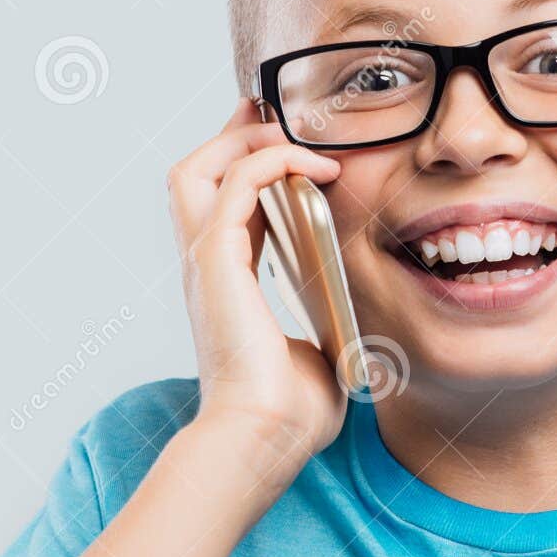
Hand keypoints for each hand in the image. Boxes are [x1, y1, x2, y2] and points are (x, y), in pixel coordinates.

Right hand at [167, 100, 347, 484]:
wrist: (262, 441)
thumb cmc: (290, 415)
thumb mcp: (320, 352)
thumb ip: (331, 324)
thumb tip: (363, 321)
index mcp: (228, 284)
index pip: (228, 205)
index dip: (254, 168)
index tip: (295, 146)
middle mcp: (207, 267)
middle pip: (193, 173)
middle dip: (233, 135)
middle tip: (279, 115)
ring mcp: (205, 262)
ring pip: (197, 167)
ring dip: (247, 140)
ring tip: (296, 136)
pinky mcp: (216, 260)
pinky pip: (235, 182)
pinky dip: (272, 161)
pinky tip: (315, 165)